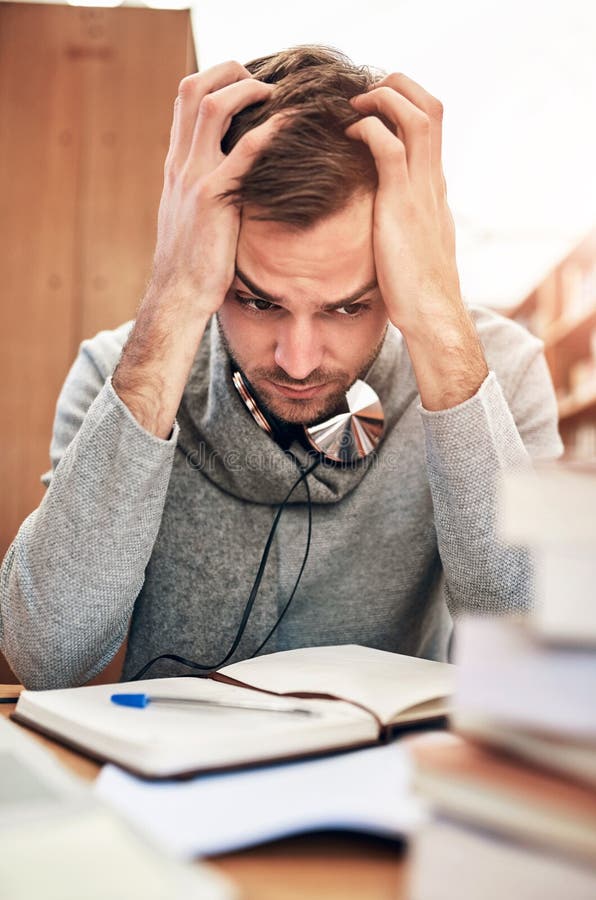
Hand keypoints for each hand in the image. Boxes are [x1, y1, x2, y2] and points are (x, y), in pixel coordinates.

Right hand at [113, 63, 286, 436]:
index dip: (215, 81)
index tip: (246, 84)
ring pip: (212, 106)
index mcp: (177, 167)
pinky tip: (288, 122)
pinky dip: (266, 130)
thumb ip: (207, 192)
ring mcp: (193, 178)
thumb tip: (234, 182)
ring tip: (275, 92)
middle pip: (192, 90)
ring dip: (246, 89)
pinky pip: (241, 151)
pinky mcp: (212, 198)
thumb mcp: (194, 219)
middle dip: (228, 71)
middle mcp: (181, 164)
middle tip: (262, 79)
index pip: (184, 102)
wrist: (180, 295)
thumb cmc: (194, 263)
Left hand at [347, 73, 460, 332]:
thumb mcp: (412, 247)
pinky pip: (389, 147)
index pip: (431, 125)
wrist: (431, 313)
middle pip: (431, 107)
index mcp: (434, 188)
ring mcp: (421, 189)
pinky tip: (349, 134)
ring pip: (416, 116)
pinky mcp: (401, 204)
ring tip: (355, 105)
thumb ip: (401, 223)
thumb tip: (379, 224)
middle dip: (398, 86)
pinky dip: (369, 130)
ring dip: (384, 98)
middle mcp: (433, 181)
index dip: (405, 103)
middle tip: (364, 94)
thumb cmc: (416, 289)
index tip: (374, 107)